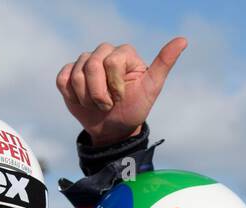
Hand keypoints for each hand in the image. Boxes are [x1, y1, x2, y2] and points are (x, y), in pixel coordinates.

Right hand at [56, 38, 186, 147]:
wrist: (114, 128)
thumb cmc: (135, 108)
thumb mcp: (152, 88)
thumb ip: (164, 64)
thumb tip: (183, 40)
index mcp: (124, 53)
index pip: (111, 63)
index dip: (114, 86)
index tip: (122, 97)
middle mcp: (104, 52)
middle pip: (91, 66)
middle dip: (99, 94)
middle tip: (108, 105)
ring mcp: (84, 61)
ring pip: (76, 75)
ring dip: (86, 98)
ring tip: (97, 105)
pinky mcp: (69, 73)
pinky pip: (62, 80)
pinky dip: (72, 96)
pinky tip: (83, 101)